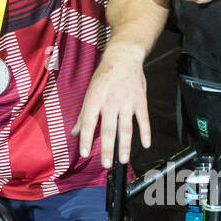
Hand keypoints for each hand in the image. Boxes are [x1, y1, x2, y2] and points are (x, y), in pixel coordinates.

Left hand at [73, 48, 150, 167]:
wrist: (124, 57)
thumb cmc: (104, 75)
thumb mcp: (89, 92)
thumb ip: (83, 114)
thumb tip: (74, 132)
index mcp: (95, 99)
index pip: (88, 122)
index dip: (85, 138)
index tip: (84, 153)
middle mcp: (110, 102)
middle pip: (108, 129)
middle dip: (106, 149)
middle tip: (106, 164)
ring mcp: (127, 102)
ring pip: (126, 128)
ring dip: (124, 146)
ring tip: (123, 160)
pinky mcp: (140, 101)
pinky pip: (143, 120)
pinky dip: (145, 133)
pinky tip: (145, 144)